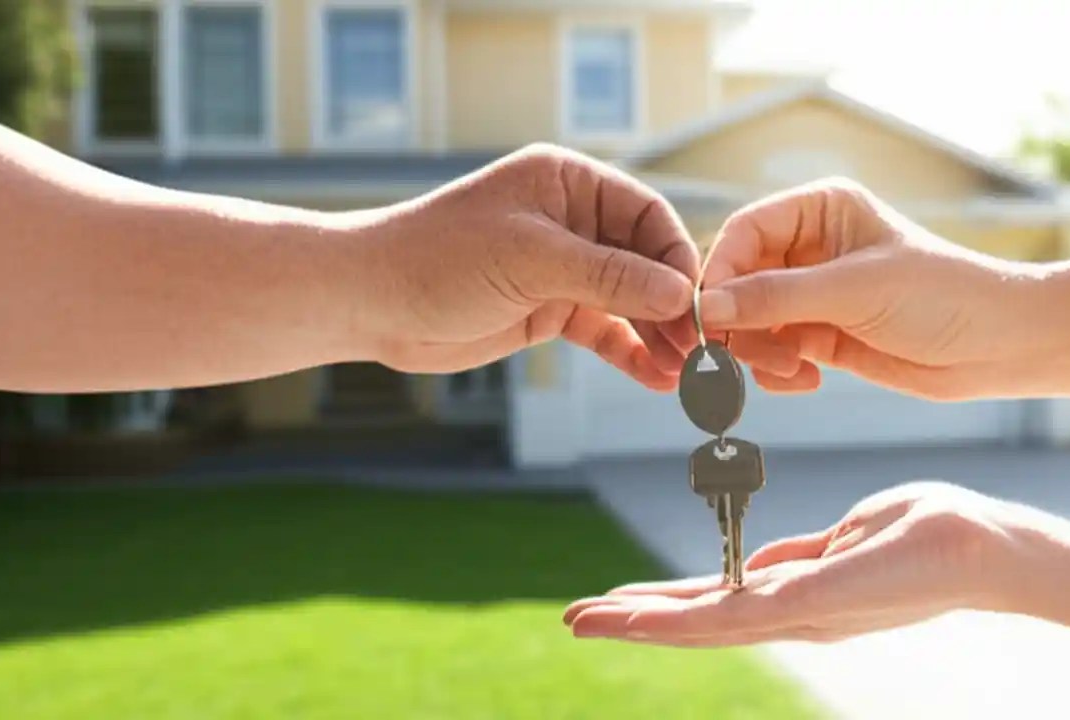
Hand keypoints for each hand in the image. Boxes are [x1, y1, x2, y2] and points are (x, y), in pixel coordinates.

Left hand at [362, 144, 699, 390]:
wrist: (370, 301)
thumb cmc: (438, 257)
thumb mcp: (531, 259)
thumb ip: (608, 276)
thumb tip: (679, 294)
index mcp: (568, 183)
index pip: (646, 215)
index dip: (676, 259)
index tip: (695, 303)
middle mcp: (571, 221)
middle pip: (645, 260)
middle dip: (673, 305)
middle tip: (699, 349)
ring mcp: (561, 268)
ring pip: (628, 300)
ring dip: (656, 335)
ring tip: (685, 374)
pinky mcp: (548, 310)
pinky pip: (603, 330)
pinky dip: (628, 351)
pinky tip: (653, 377)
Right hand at [563, 482, 1020, 646]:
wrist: (987, 548)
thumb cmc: (928, 535)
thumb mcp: (848, 539)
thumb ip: (800, 559)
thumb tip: (757, 568)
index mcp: (797, 596)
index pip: (715, 604)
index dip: (659, 608)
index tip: (609, 604)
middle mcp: (792, 614)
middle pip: (699, 621)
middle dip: (634, 623)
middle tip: (572, 620)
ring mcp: (802, 613)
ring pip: (707, 624)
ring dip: (643, 625)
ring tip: (587, 621)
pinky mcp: (818, 602)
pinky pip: (741, 612)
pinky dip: (686, 619)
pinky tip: (644, 619)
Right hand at [699, 180, 1045, 398]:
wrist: (1000, 346)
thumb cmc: (946, 295)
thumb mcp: (856, 289)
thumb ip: (778, 298)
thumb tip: (711, 306)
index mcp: (820, 210)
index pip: (745, 232)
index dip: (723, 272)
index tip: (711, 315)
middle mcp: (811, 249)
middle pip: (740, 281)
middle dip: (740, 321)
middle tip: (742, 356)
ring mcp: (815, 294)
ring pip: (752, 322)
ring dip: (759, 352)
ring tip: (791, 369)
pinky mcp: (822, 336)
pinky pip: (773, 353)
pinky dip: (777, 373)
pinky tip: (807, 379)